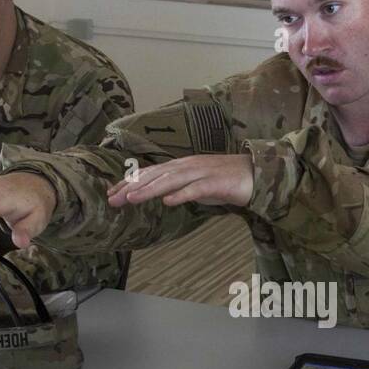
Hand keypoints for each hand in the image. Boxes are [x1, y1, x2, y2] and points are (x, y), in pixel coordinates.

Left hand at [107, 154, 251, 207]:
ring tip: (132, 199)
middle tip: (112, 199)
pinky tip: (168, 202)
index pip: (150, 173)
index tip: (112, 193)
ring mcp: (202, 173)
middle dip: (132, 187)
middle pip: (155, 175)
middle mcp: (188, 166)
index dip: (130, 182)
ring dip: (150, 189)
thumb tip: (163, 196)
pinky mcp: (216, 183)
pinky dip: (181, 195)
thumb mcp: (196, 185)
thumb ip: (179, 188)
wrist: (256, 175)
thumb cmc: (226, 181)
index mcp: (182, 166)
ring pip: (171, 180)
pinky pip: (196, 189)